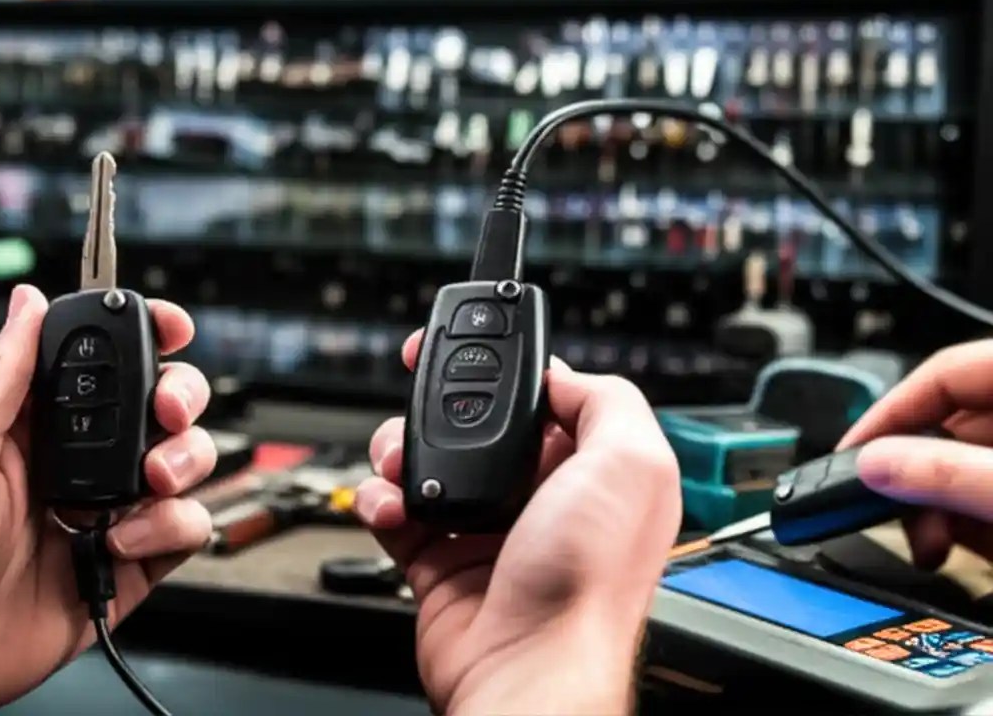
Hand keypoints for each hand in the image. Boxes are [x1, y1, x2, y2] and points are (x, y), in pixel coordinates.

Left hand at [0, 285, 216, 713]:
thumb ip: (4, 373)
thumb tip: (28, 300)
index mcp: (37, 425)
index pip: (109, 365)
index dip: (149, 339)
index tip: (171, 328)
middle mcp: (79, 464)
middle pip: (163, 407)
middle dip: (181, 397)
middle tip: (166, 411)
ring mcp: (108, 515)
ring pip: (186, 465)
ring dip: (184, 461)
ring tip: (148, 481)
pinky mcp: (127, 568)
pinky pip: (183, 532)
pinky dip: (169, 528)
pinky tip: (122, 541)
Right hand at [355, 332, 680, 714]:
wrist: (526, 670)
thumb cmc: (586, 587)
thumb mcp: (633, 464)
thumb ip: (607, 400)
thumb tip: (560, 377)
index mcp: (595, 472)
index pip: (547, 397)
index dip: (507, 368)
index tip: (469, 344)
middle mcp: (544, 500)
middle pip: (479, 424)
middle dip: (441, 406)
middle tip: (417, 392)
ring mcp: (489, 531)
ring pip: (432, 462)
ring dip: (402, 450)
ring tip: (400, 462)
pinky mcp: (442, 563)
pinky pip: (398, 512)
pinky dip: (381, 500)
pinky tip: (390, 503)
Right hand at [841, 339, 992, 570]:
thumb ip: (949, 475)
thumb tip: (873, 466)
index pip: (944, 372)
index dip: (888, 415)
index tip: (847, 461)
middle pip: (956, 425)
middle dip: (920, 480)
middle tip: (897, 523)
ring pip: (975, 465)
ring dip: (947, 508)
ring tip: (938, 547)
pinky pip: (992, 491)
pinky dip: (981, 520)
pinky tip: (978, 545)